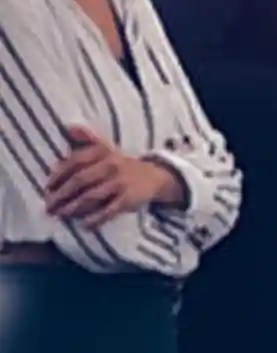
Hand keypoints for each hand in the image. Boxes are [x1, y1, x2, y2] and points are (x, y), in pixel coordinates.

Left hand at [44, 125, 182, 226]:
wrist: (153, 176)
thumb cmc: (120, 164)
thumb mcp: (106, 148)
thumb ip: (87, 139)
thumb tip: (69, 127)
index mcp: (104, 152)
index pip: (75, 161)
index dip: (58, 175)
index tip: (48, 187)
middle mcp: (112, 165)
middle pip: (80, 180)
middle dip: (61, 195)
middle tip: (49, 206)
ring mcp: (121, 182)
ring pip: (91, 197)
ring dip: (72, 208)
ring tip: (61, 215)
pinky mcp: (129, 199)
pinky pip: (108, 211)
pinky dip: (95, 219)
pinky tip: (84, 225)